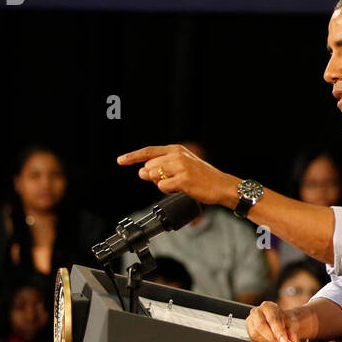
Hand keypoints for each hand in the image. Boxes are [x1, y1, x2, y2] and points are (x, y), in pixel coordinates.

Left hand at [116, 144, 235, 206]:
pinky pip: (162, 187)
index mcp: (176, 149)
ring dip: (162, 185)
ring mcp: (180, 167)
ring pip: (154, 177)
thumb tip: (141, 172)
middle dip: (154, 178)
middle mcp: (177, 155)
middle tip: (170, 182)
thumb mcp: (183, 166)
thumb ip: (162, 167)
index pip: (149, 152)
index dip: (132, 156)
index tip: (120, 160)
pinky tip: (180, 189)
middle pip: (149, 167)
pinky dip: (168, 191)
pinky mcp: (183, 179)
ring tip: (177, 185)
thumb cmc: (202, 177)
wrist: (221, 186)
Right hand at [245, 300, 317, 341]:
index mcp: (267, 306)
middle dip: (271, 338)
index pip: (272, 318)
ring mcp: (250, 321)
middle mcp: (256, 312)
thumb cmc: (285, 321)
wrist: (281, 322)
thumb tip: (293, 338)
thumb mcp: (291, 323)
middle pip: (261, 326)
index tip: (284, 341)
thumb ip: (292, 330)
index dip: (278, 331)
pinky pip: (254, 339)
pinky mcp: (249, 330)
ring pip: (255, 334)